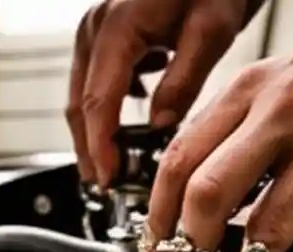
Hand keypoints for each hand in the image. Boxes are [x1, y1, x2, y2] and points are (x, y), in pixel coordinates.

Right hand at [67, 0, 257, 185]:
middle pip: (80, 103)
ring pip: (84, 93)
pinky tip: (135, 120)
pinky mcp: (104, 32)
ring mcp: (95, 29)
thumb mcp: (212, 30)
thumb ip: (184, 81)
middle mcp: (95, 28)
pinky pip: (96, 78)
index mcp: (116, 27)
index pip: (98, 102)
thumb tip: (162, 125)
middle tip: (107, 183)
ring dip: (98, 130)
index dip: (100, 147)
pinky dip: (109, 105)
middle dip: (91, 148)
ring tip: (117, 162)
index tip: (108, 178)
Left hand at [147, 8, 292, 251]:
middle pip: (209, 195)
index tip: (159, 241)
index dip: (160, 212)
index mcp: (257, 87)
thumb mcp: (290, 80)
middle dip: (195, 245)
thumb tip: (198, 193)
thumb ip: (243, 130)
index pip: (181, 157)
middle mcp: (288, 112)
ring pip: (267, 229)